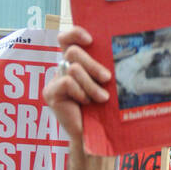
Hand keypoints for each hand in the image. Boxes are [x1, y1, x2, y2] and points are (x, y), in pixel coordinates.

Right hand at [42, 26, 110, 144]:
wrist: (96, 136)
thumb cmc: (104, 109)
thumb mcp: (106, 84)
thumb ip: (103, 68)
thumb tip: (119, 51)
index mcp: (75, 63)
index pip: (67, 39)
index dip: (75, 33)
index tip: (90, 39)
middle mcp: (62, 69)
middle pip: (73, 51)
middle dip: (93, 64)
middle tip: (107, 78)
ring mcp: (55, 81)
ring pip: (73, 68)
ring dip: (91, 84)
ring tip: (102, 98)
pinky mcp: (51, 93)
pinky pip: (67, 82)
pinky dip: (80, 92)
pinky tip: (85, 103)